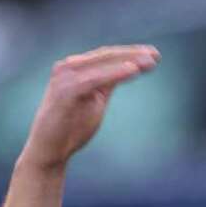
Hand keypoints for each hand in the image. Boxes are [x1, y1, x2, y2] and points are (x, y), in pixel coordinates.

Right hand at [19, 45, 159, 172]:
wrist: (48, 152)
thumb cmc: (70, 130)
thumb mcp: (95, 102)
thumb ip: (107, 85)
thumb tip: (129, 70)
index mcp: (76, 69)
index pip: (106, 56)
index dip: (130, 53)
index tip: (153, 55)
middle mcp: (69, 68)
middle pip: (106, 55)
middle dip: (133, 54)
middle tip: (157, 55)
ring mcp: (65, 77)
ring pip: (102, 63)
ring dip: (128, 61)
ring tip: (150, 62)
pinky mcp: (65, 90)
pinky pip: (94, 78)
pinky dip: (114, 73)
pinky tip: (132, 71)